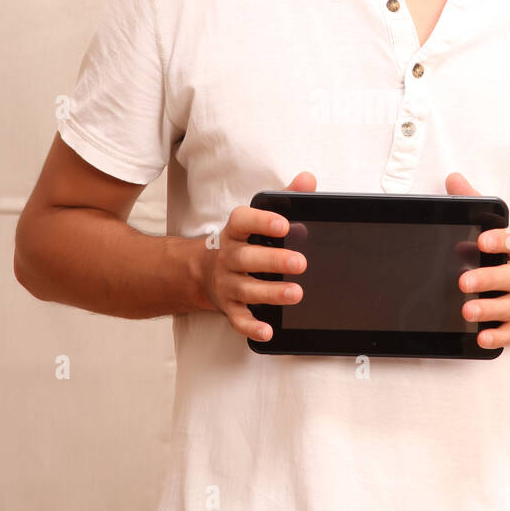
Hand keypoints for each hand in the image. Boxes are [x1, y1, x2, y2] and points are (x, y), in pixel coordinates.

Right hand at [200, 170, 314, 339]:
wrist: (202, 272)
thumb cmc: (242, 243)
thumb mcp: (258, 219)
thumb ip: (284, 198)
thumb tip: (308, 180)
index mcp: (235, 232)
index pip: (243, 221)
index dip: (261, 222)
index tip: (283, 224)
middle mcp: (228, 257)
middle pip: (247, 258)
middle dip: (274, 261)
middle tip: (300, 263)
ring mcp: (227, 284)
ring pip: (246, 289)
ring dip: (271, 293)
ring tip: (296, 293)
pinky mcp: (229, 307)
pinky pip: (238, 319)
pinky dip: (252, 326)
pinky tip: (268, 330)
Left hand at [444, 172, 509, 347]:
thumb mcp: (505, 236)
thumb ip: (478, 205)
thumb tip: (453, 179)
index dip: (501, 240)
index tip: (482, 239)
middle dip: (488, 279)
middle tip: (464, 280)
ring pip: (509, 307)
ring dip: (488, 309)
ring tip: (467, 309)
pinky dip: (498, 337)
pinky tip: (482, 337)